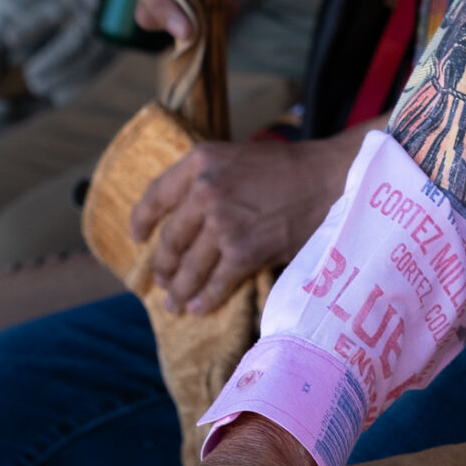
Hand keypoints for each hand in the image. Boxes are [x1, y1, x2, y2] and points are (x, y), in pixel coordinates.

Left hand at [132, 126, 365, 311]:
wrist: (329, 180)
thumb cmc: (288, 168)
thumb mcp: (237, 157)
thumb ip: (207, 180)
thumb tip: (183, 217)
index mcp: (200, 162)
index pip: (155, 196)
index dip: (142, 220)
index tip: (137, 237)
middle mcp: (205, 192)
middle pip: (171, 240)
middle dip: (164, 266)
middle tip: (163, 282)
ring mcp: (223, 224)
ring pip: (189, 268)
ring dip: (179, 290)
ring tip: (175, 303)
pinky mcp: (243, 252)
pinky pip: (216, 283)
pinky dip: (205, 299)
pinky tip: (200, 307)